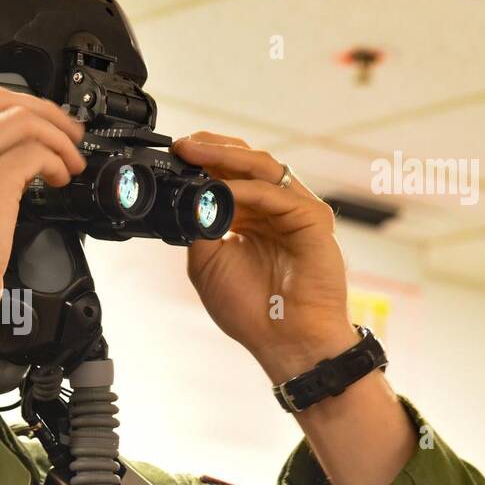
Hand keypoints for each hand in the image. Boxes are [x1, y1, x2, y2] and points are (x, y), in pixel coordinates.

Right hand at [0, 86, 84, 408]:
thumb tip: (6, 154)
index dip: (14, 107)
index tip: (38, 122)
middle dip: (41, 111)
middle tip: (65, 133)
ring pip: (22, 120)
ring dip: (56, 136)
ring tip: (69, 160)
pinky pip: (34, 152)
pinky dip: (56, 160)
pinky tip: (59, 178)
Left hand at [173, 132, 357, 383]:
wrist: (285, 341)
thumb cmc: (252, 310)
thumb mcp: (206, 263)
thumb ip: (197, 227)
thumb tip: (182, 199)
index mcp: (251, 216)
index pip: (227, 175)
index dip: (200, 162)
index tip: (172, 155)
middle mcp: (274, 208)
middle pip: (245, 162)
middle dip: (211, 149)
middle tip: (182, 144)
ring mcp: (295, 210)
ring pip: (261, 167)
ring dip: (225, 157)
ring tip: (194, 151)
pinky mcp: (312, 218)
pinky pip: (275, 194)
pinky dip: (245, 188)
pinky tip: (220, 190)